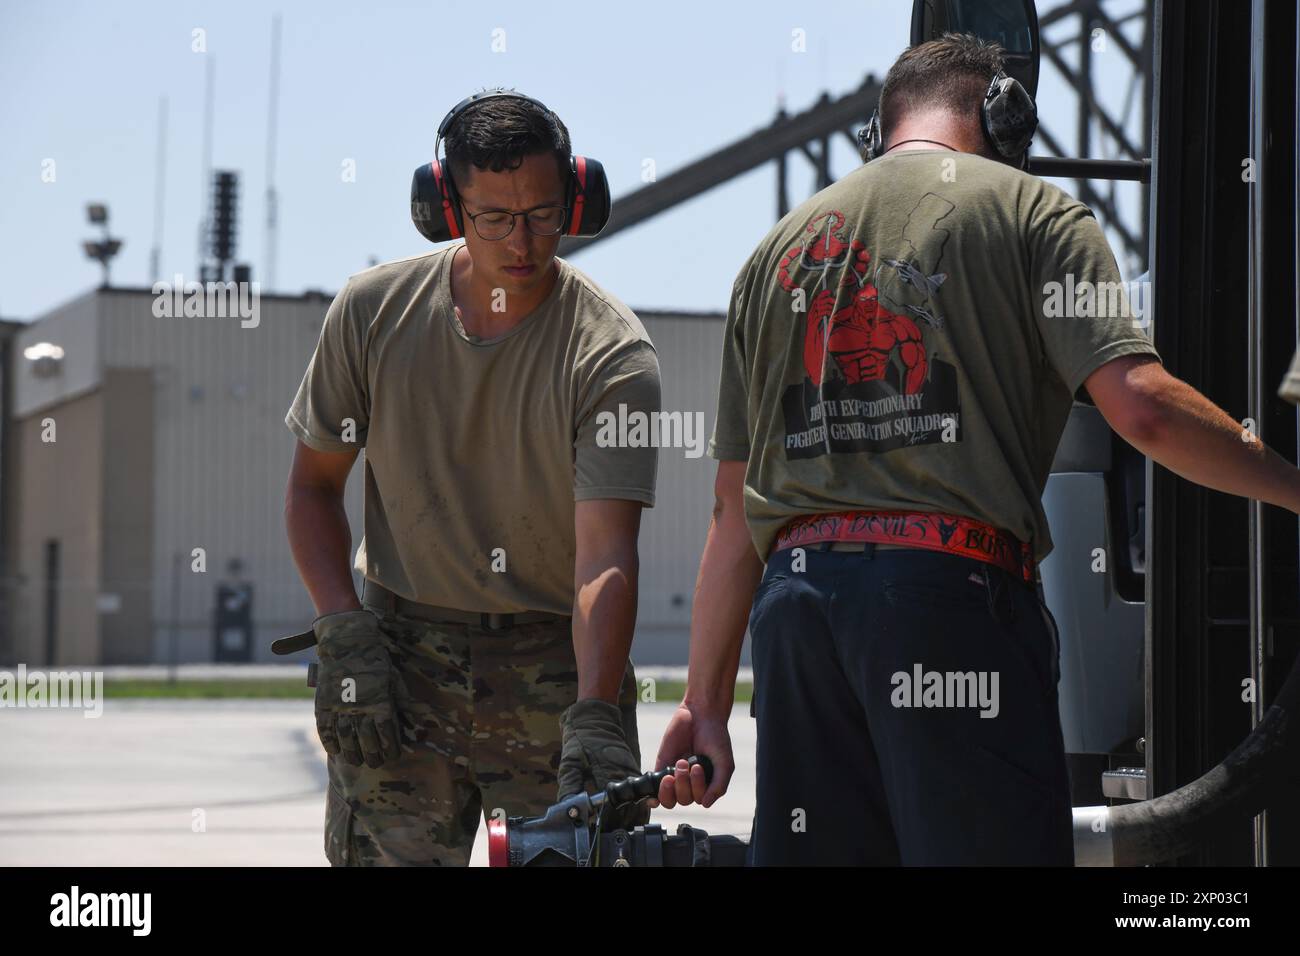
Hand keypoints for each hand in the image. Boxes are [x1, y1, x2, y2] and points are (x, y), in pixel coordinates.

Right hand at [313, 609, 402, 767]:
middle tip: (375, 763)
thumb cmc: (376, 660)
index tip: (392, 756)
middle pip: (367, 741)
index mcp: (380, 703)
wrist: (348, 642)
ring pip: (346, 739)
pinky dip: (329, 743)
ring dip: (351, 753)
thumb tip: (420, 720)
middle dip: (372, 755)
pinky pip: (325, 730)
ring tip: (356, 762)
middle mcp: (361, 709)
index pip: (387, 734)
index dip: (390, 748)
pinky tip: (335, 751)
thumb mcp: (395, 679)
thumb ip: (405, 702)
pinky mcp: (324, 704)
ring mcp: (340, 708)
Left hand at [557, 697, 649, 828]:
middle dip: (620, 826)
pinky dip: (634, 809)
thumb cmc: (580, 740)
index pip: (613, 809)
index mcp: (608, 774)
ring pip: (638, 806)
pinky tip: (624, 816)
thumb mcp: (569, 763)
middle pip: (630, 812)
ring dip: (630, 819)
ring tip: (615, 828)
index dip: (606, 824)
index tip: (597, 832)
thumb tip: (568, 809)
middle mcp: (624, 775)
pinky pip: (638, 796)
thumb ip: (569, 787)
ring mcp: (631, 774)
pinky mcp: (633, 772)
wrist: (596, 719)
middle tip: (606, 834)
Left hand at [652, 703, 733, 808]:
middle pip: (683, 800)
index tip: (698, 767)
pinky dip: (653, 797)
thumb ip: (719, 785)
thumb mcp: (724, 763)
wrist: (701, 715)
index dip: (697, 789)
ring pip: (669, 799)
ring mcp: (675, 776)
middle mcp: (690, 783)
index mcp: (706, 785)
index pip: (699, 800)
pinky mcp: (662, 766)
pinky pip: (654, 788)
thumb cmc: (716, 738)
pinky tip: (654, 797)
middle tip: (686, 763)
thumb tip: (706, 804)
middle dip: (684, 784)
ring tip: (675, 768)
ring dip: (671, 788)